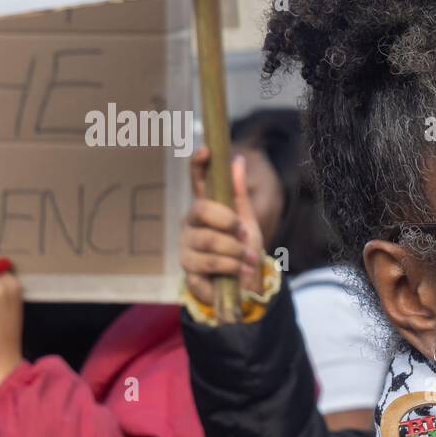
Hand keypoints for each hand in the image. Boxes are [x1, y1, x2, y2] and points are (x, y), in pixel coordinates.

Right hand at [180, 146, 263, 302]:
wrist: (246, 286)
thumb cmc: (243, 249)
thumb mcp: (246, 220)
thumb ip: (239, 193)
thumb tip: (237, 160)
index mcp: (205, 210)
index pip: (196, 182)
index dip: (198, 165)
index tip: (206, 150)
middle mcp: (191, 226)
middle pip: (201, 211)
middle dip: (229, 223)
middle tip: (244, 236)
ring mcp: (187, 249)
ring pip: (208, 242)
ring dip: (235, 253)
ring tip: (248, 260)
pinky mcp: (189, 273)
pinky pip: (208, 267)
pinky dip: (231, 270)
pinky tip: (240, 273)